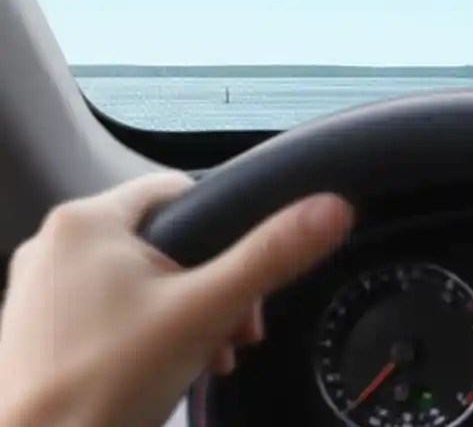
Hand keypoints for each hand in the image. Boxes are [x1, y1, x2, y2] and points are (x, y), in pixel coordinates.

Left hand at [0, 172, 353, 426]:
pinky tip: (164, 364)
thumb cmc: (102, 386)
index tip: (241, 278)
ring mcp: (39, 289)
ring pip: (140, 279)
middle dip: (210, 286)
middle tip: (230, 328)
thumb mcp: (207, 310)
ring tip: (202, 352)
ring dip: (184, 312)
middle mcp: (53, 245)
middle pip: (165, 242)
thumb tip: (330, 208)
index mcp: (85, 221)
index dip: (225, 231)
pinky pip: (109, 309)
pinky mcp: (38, 328)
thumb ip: (271, 256)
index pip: (180, 191)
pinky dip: (146, 330)